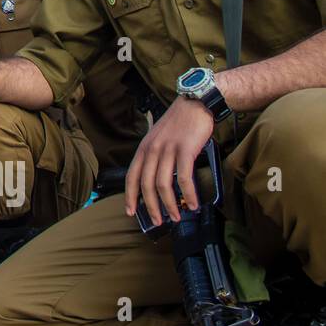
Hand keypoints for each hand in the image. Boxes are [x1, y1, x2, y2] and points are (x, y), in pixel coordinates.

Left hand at [124, 97, 213, 226]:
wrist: (195, 103)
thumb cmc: (178, 123)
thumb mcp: (158, 138)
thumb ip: (154, 156)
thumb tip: (155, 180)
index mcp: (143, 149)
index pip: (131, 177)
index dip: (130, 196)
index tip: (130, 212)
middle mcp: (152, 150)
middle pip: (146, 185)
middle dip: (151, 207)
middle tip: (158, 221)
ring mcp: (168, 150)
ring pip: (163, 185)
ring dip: (170, 205)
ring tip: (176, 217)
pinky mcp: (185, 150)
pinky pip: (184, 178)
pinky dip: (188, 194)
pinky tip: (193, 204)